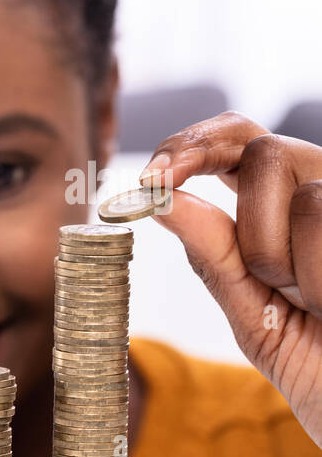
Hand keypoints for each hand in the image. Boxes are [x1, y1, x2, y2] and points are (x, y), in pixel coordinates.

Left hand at [141, 111, 321, 444]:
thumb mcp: (254, 318)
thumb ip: (213, 257)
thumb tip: (159, 200)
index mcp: (282, 206)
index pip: (234, 139)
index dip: (188, 145)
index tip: (151, 179)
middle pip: (265, 153)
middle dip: (255, 228)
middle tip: (279, 285)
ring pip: (306, 198)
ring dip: (298, 270)